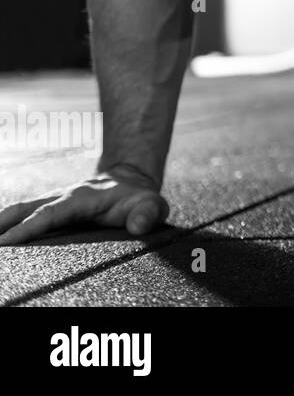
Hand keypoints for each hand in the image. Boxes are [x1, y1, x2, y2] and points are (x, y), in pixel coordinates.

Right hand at [0, 168, 169, 245]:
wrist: (131, 179)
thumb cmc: (138, 196)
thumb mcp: (151, 204)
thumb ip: (147, 214)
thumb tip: (137, 226)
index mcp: (81, 198)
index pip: (50, 214)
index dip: (28, 227)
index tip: (7, 240)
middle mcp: (61, 197)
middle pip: (24, 209)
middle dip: (2, 224)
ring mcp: (53, 201)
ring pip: (20, 210)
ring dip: (1, 222)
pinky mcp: (50, 208)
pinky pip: (24, 214)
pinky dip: (7, 223)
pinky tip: (0, 235)